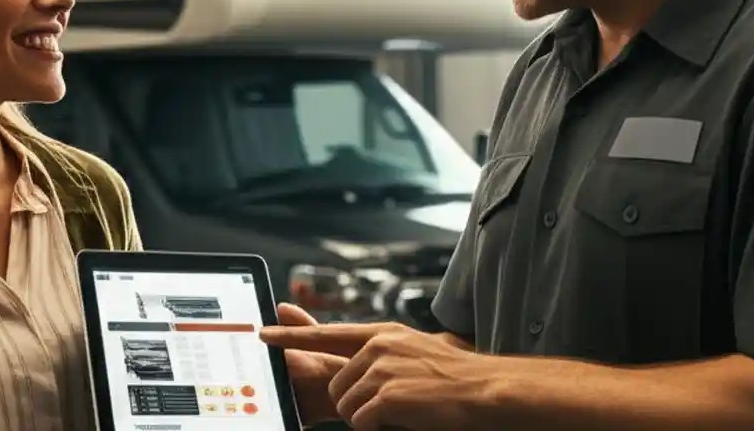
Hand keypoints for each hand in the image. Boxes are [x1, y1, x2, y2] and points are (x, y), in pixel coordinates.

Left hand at [262, 320, 497, 429]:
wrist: (487, 391)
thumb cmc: (455, 379)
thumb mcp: (413, 352)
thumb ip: (379, 353)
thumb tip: (352, 366)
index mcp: (382, 333)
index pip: (326, 332)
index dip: (291, 335)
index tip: (265, 333)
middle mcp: (378, 346)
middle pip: (337, 385)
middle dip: (355, 404)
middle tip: (389, 407)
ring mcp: (381, 369)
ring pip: (346, 406)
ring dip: (366, 417)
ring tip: (400, 412)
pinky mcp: (387, 395)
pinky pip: (362, 422)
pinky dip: (378, 428)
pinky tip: (404, 419)